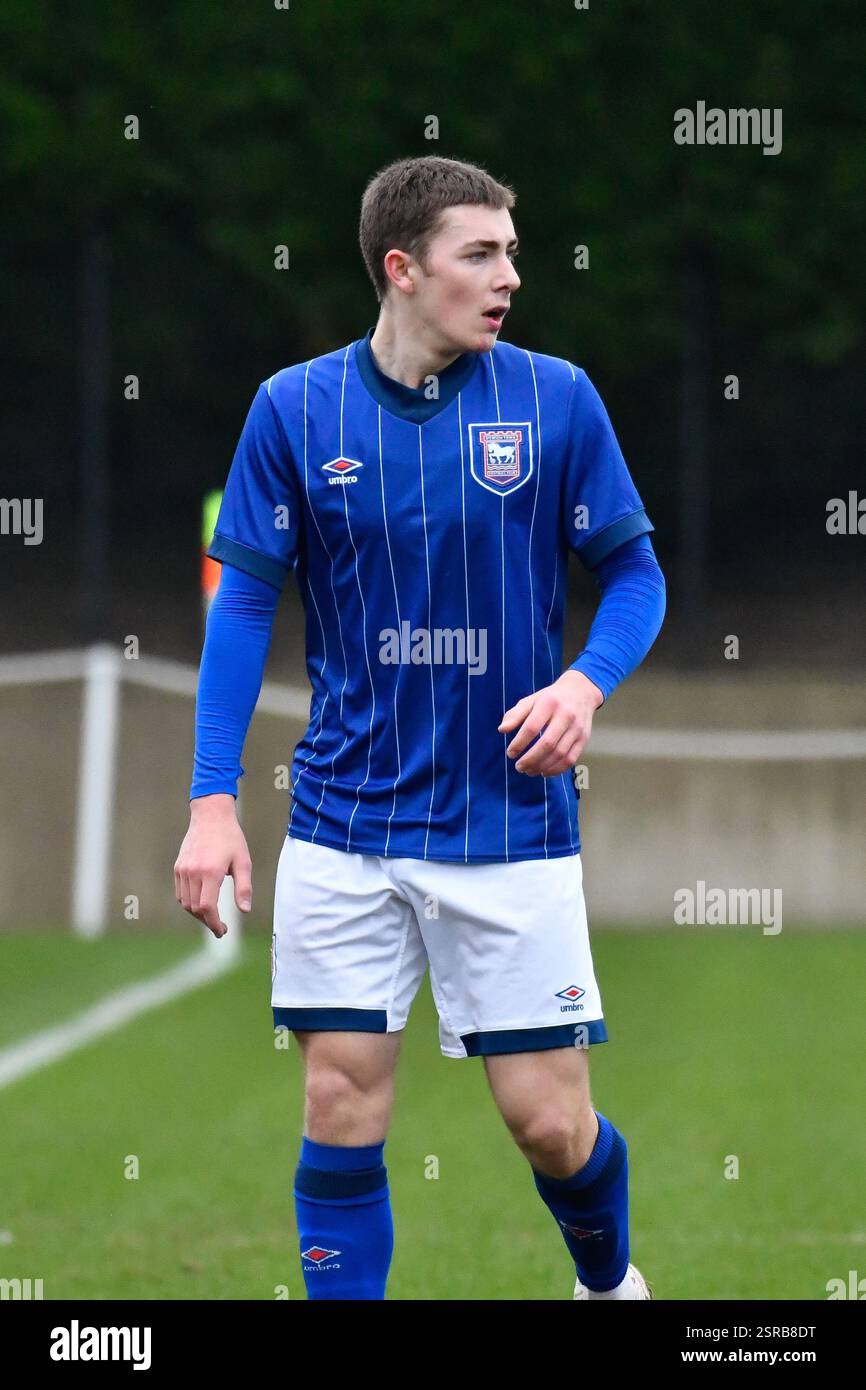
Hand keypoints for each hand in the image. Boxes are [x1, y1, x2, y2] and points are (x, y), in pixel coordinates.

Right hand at [173, 794, 251, 936]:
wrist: (211, 815)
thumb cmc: (231, 838)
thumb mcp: (243, 862)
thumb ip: (244, 888)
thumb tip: (245, 910)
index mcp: (211, 872)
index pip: (207, 907)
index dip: (214, 923)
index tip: (223, 931)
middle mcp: (193, 872)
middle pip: (195, 909)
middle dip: (208, 921)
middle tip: (220, 927)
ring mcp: (183, 870)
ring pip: (185, 903)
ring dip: (198, 914)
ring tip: (212, 916)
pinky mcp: (178, 867)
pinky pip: (180, 893)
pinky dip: (189, 902)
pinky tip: (202, 902)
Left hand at [497, 670, 603, 776]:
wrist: (581, 692)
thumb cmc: (550, 699)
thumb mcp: (531, 701)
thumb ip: (515, 715)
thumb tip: (502, 730)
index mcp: (549, 703)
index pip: (532, 727)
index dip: (519, 743)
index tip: (510, 753)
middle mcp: (565, 715)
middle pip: (547, 743)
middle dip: (530, 759)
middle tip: (519, 767)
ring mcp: (577, 728)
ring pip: (559, 754)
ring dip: (542, 766)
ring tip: (529, 771)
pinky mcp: (584, 739)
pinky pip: (571, 759)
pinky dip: (556, 769)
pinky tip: (544, 772)